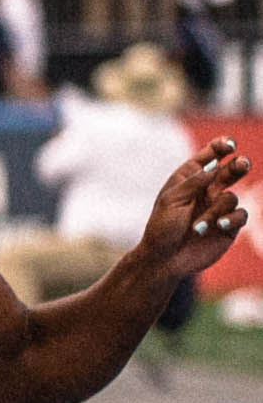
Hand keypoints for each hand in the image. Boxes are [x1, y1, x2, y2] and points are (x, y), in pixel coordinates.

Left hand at [138, 136, 249, 280]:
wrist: (165, 258)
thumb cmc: (162, 227)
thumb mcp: (171, 200)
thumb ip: (194, 182)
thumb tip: (214, 166)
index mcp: (190, 179)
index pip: (209, 157)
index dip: (221, 147)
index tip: (228, 143)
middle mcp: (207, 190)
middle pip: (231, 170)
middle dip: (238, 165)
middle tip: (241, 164)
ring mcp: (219, 207)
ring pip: (231, 198)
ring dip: (216, 211)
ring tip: (198, 226)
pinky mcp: (229, 225)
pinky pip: (240, 215)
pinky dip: (231, 219)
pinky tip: (219, 226)